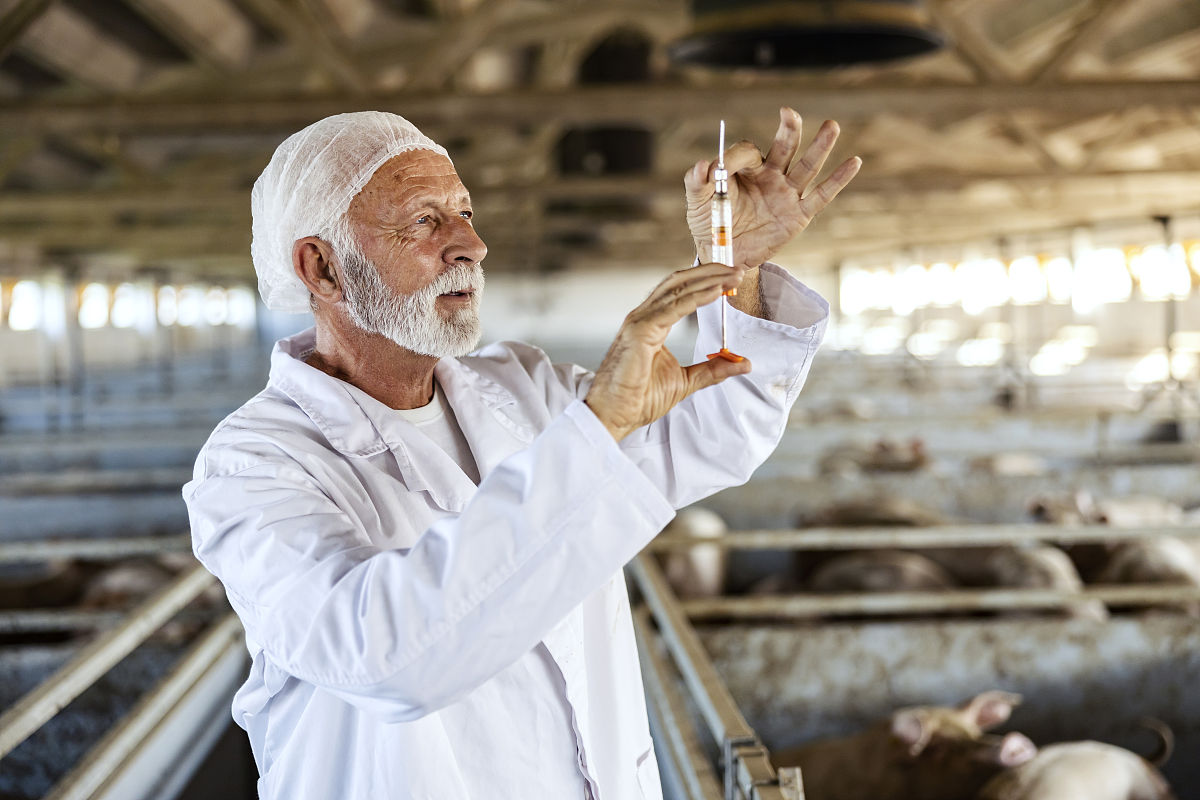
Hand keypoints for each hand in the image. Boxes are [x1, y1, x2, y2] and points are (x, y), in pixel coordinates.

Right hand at [585, 263, 751, 440]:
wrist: (614, 415)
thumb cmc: (638, 399)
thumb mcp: (685, 381)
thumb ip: (712, 369)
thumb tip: (742, 363)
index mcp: (651, 324)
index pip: (680, 292)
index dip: (706, 281)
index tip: (731, 279)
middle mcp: (643, 317)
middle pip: (679, 282)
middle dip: (710, 272)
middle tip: (738, 270)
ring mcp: (639, 321)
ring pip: (677, 289)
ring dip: (708, 279)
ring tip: (733, 275)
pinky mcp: (639, 331)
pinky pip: (673, 309)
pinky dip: (697, 298)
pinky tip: (716, 291)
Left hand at [685, 107, 861, 270]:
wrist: (724, 255)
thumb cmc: (710, 223)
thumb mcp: (697, 203)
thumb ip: (696, 182)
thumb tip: (702, 165)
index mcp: (746, 168)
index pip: (748, 152)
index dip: (734, 158)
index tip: (717, 171)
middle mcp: (770, 175)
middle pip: (784, 147)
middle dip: (788, 131)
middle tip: (788, 113)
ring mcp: (786, 193)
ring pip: (806, 166)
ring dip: (819, 146)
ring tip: (831, 126)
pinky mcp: (799, 215)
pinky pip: (821, 196)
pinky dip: (838, 180)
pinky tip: (853, 162)